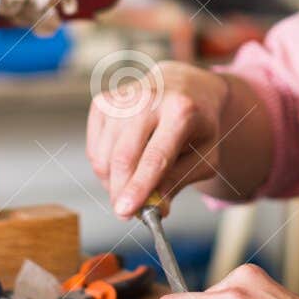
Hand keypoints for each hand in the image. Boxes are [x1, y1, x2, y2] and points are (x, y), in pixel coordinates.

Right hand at [86, 60, 230, 217]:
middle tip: (126, 212)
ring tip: (133, 183)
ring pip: (104, 157)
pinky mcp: (103, 103)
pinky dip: (105, 168)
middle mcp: (148, 100)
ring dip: (113, 183)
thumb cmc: (197, 124)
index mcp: (181, 111)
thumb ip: (179, 181)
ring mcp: (122, 99)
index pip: (155, 157)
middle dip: (120, 192)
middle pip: (124, 157)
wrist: (184, 86)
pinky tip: (124, 163)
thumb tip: (154, 208)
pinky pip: (94, 150)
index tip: (125, 211)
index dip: (139, 186)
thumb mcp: (204, 156)